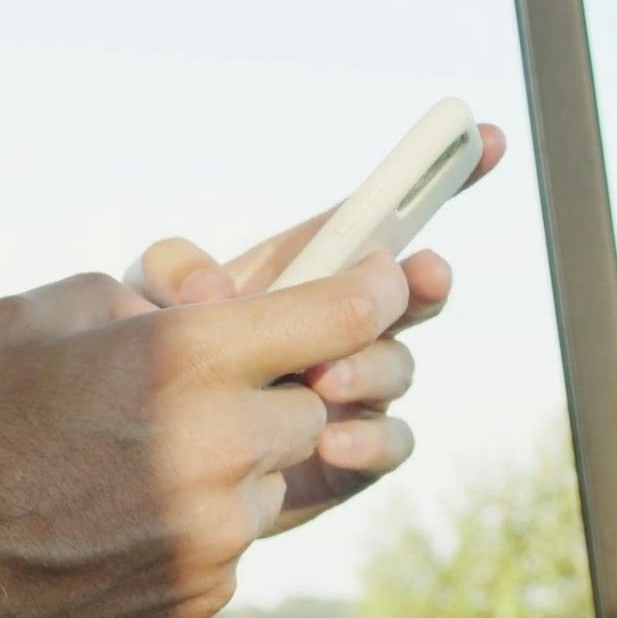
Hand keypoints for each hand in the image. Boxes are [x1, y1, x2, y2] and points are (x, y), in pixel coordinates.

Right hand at [0, 258, 411, 617]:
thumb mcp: (27, 321)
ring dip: (234, 461)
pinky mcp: (209, 589)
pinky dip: (201, 521)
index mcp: (184, 357)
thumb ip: (124, 297)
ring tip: (142, 464)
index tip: (387, 281)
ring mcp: (220, 526)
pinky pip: (236, 537)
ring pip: (275, 473)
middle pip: (312, 401)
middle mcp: (221, 441)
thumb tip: (185, 302)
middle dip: (272, 390)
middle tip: (202, 392)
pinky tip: (125, 520)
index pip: (335, 314)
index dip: (373, 292)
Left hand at [128, 123, 505, 535]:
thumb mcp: (136, 306)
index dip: (435, 175)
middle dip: (422, 281)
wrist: (130, 480)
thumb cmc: (136, 375)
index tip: (485, 136)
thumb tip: (216, 290)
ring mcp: (349, 394)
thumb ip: (170, 275)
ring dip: (371, 365)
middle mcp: (336, 329)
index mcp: (299, 275)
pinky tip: (333, 443)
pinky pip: (389, 444)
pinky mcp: (346, 460)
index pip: (374, 219)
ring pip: (397, 366)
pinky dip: (373, 440)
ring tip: (322, 380)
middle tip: (413, 278)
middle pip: (407, 292)